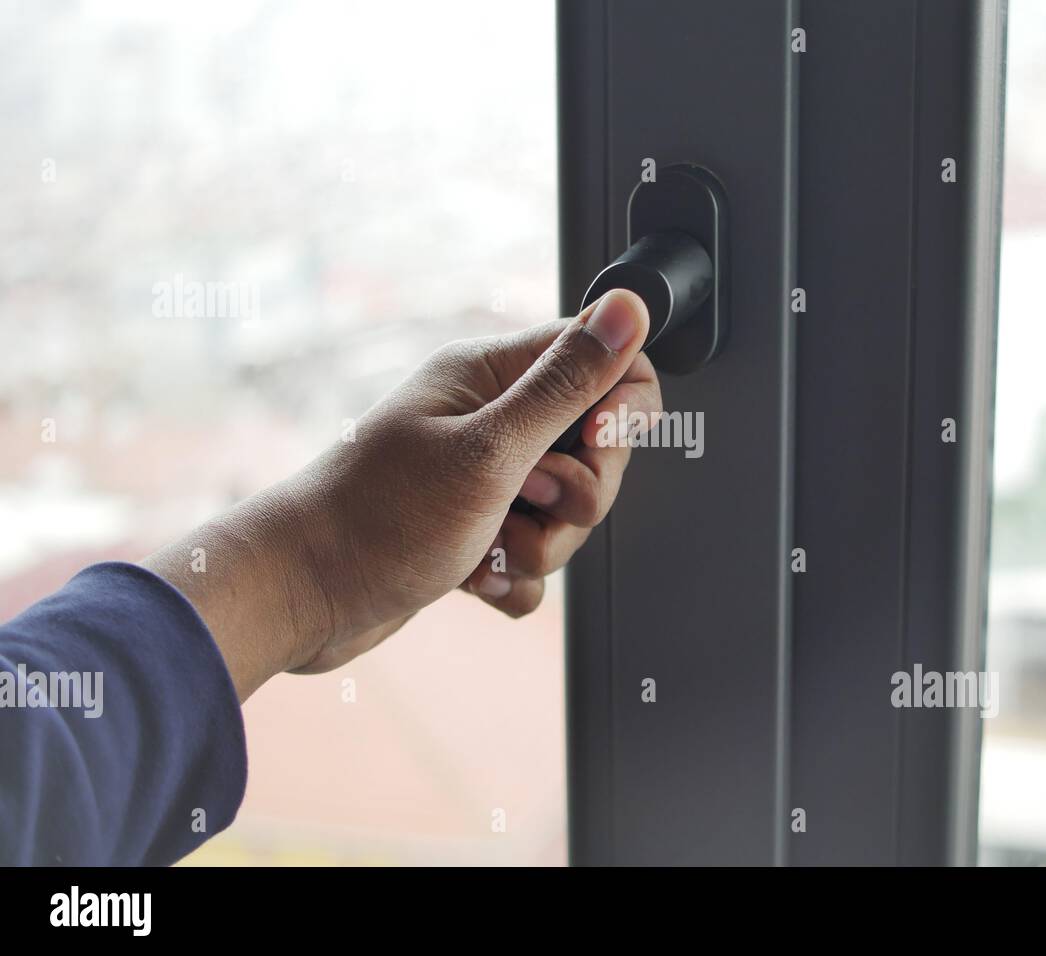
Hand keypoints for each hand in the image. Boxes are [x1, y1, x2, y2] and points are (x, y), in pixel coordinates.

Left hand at [144, 290, 659, 699]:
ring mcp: (483, 477)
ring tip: (488, 549)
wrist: (297, 598)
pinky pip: (535, 557)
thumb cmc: (376, 521)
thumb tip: (626, 309)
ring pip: (567, 511)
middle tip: (528, 502)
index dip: (620, 408)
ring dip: (541, 545)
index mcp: (491, 375)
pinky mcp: (475, 529)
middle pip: (594, 447)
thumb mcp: (490, 450)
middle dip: (577, 495)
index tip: (596, 445)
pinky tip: (475, 579)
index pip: (602, 359)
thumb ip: (568, 384)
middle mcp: (490, 418)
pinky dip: (513, 576)